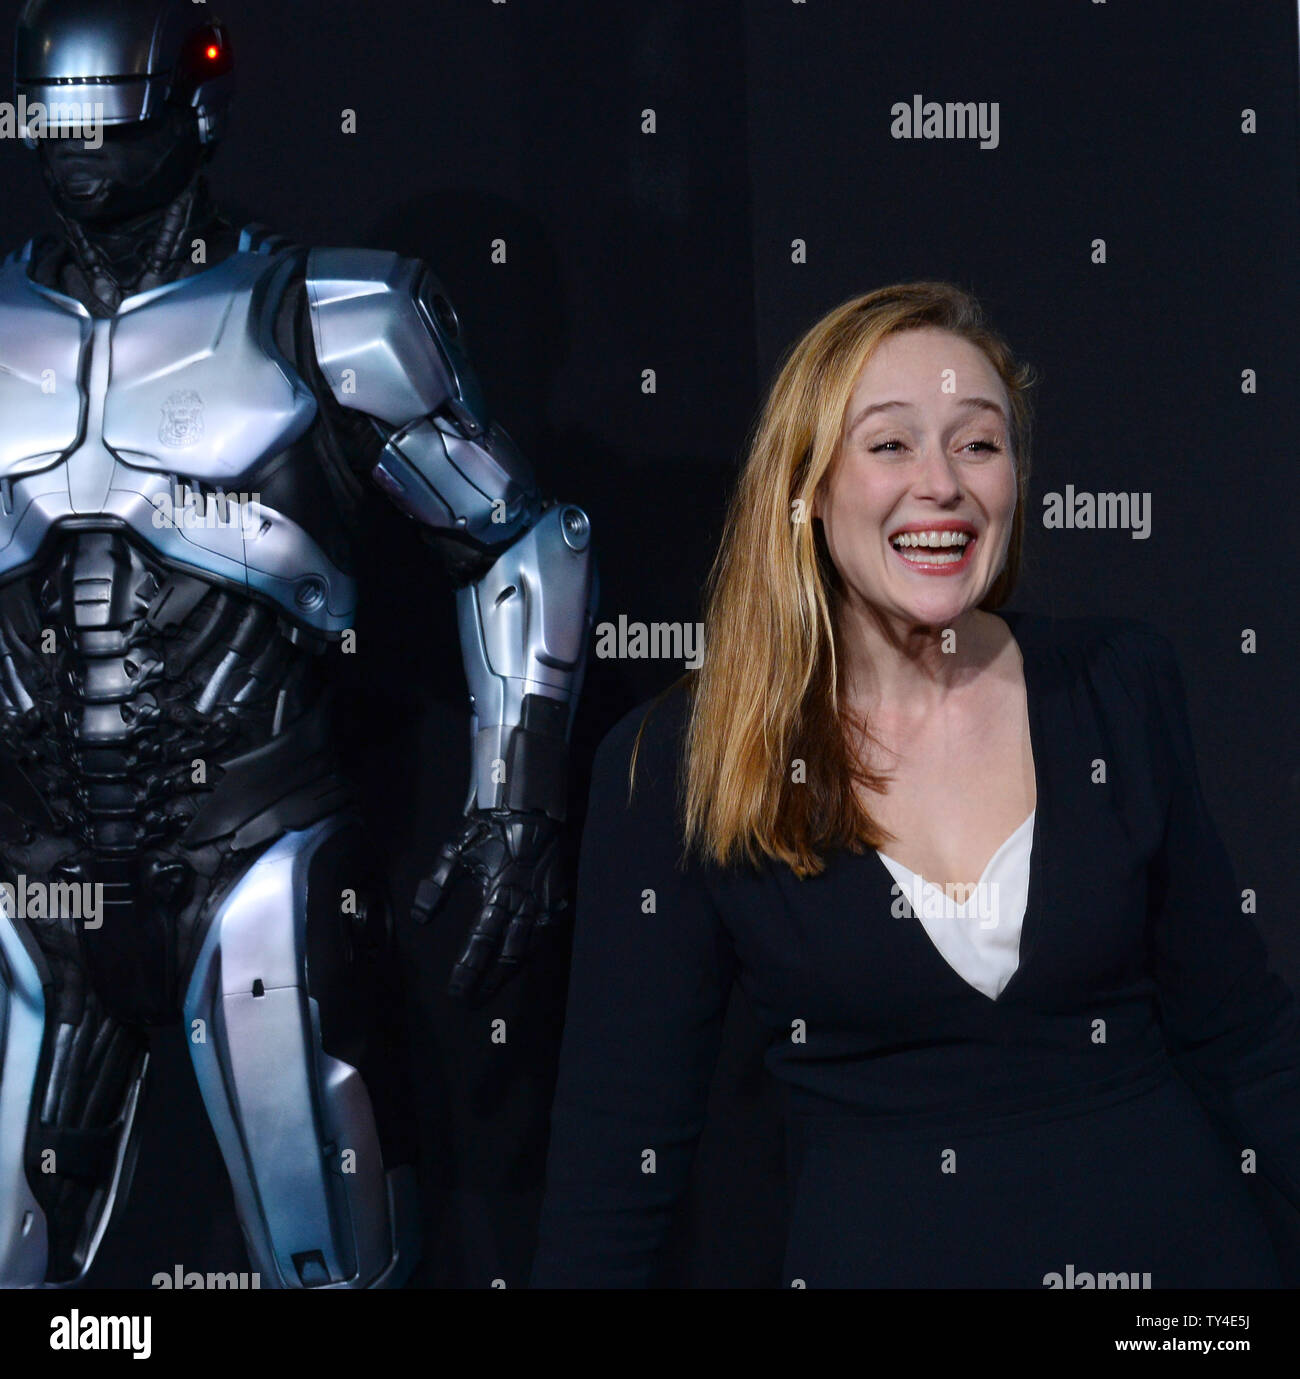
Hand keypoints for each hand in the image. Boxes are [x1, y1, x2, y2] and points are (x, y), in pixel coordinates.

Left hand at [411, 810, 567, 999]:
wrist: (533, 810)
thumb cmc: (493, 829)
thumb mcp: (456, 849)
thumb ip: (437, 884)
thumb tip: (420, 917)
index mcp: (498, 895)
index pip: (480, 942)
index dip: (468, 971)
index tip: (456, 992)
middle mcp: (524, 906)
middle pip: (506, 956)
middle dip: (488, 982)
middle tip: (472, 1001)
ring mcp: (545, 906)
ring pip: (528, 950)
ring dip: (508, 974)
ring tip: (492, 990)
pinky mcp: (559, 901)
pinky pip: (545, 935)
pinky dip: (532, 953)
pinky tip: (520, 963)